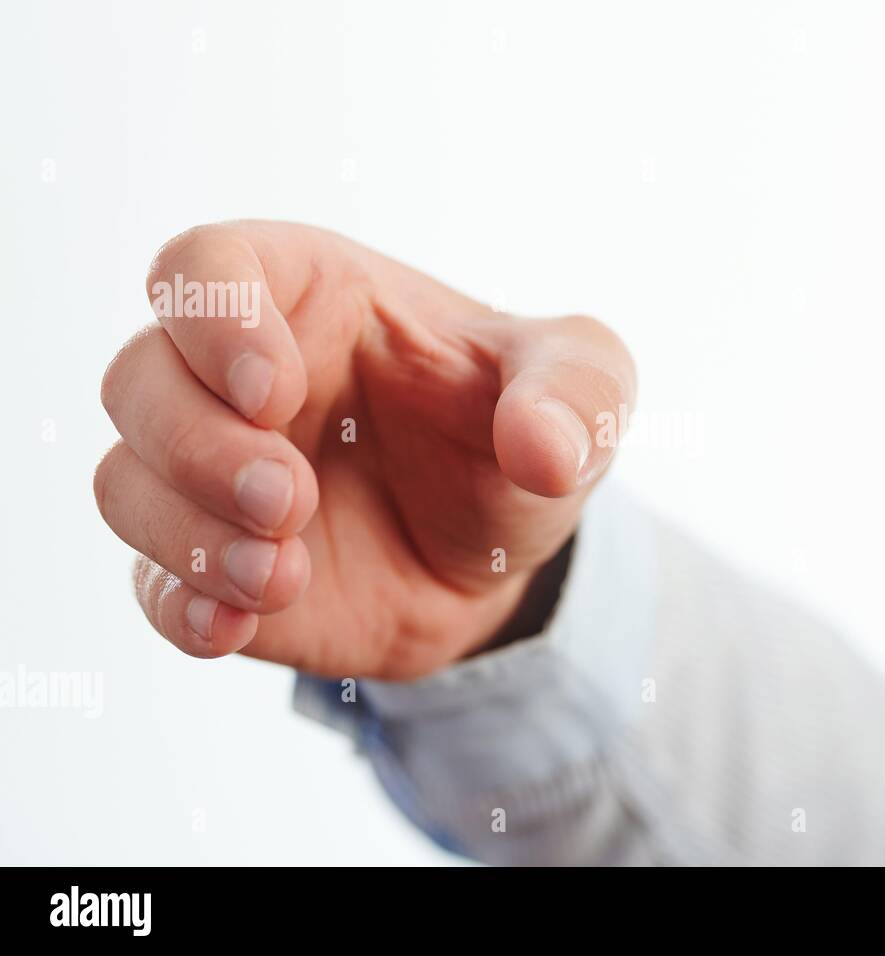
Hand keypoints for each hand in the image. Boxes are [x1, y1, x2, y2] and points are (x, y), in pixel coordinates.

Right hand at [94, 221, 633, 678]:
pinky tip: (239, 625)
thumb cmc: (521, 434)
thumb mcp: (585, 391)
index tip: (275, 390)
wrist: (506, 558)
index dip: (212, 320)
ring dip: (188, 531)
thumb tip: (541, 451)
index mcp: (312, 299)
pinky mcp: (215, 567)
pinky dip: (180, 607)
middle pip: (138, 379)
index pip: (202, 268)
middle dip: (197, 444)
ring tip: (285, 571)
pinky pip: (151, 585)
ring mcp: (216, 478)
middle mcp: (239, 381)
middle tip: (290, 497)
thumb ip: (576, 396)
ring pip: (125, 482)